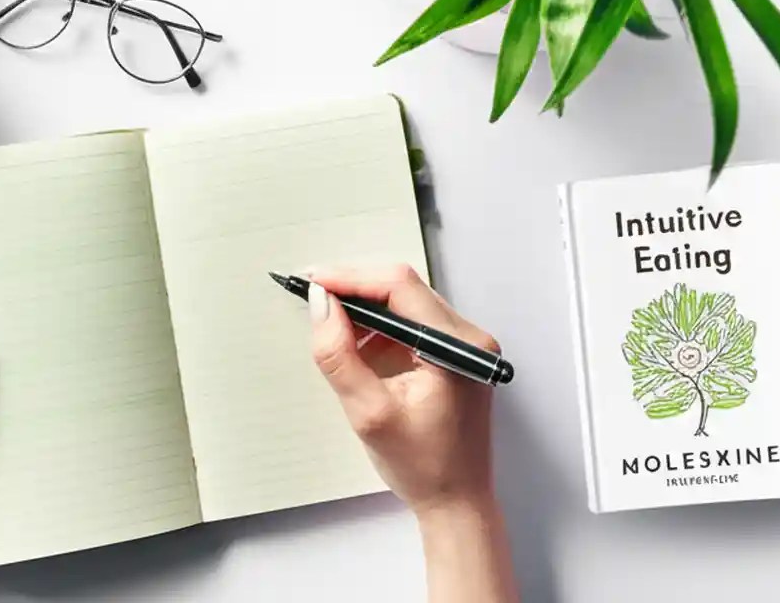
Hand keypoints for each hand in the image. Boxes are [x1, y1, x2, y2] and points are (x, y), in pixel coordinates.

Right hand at [307, 265, 517, 602]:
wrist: (455, 502)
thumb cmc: (424, 467)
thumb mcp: (369, 413)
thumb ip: (339, 355)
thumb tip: (320, 305)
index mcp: (458, 346)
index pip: (399, 286)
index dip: (349, 277)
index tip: (311, 281)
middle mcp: (468, 337)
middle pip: (402, 287)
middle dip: (353, 288)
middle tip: (311, 295)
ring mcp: (462, 345)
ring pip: (403, 302)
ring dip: (363, 308)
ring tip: (328, 322)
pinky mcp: (451, 354)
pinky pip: (408, 323)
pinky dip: (377, 327)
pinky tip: (354, 343)